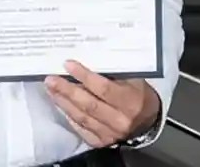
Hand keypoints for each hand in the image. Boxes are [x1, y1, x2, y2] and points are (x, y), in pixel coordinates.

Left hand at [44, 60, 160, 147]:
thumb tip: (87, 58)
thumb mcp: (134, 80)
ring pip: (82, 117)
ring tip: (51, 89)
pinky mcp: (103, 143)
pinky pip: (82, 130)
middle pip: (89, 104)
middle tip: (51, 79)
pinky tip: (61, 105)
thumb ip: (114, 72)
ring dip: (64, 102)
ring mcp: (111, 134)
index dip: (84, 76)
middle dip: (67, 91)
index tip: (68, 65)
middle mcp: (120, 120)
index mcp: (131, 102)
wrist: (148, 121)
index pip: (104, 89)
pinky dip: (70, 117)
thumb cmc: (138, 94)